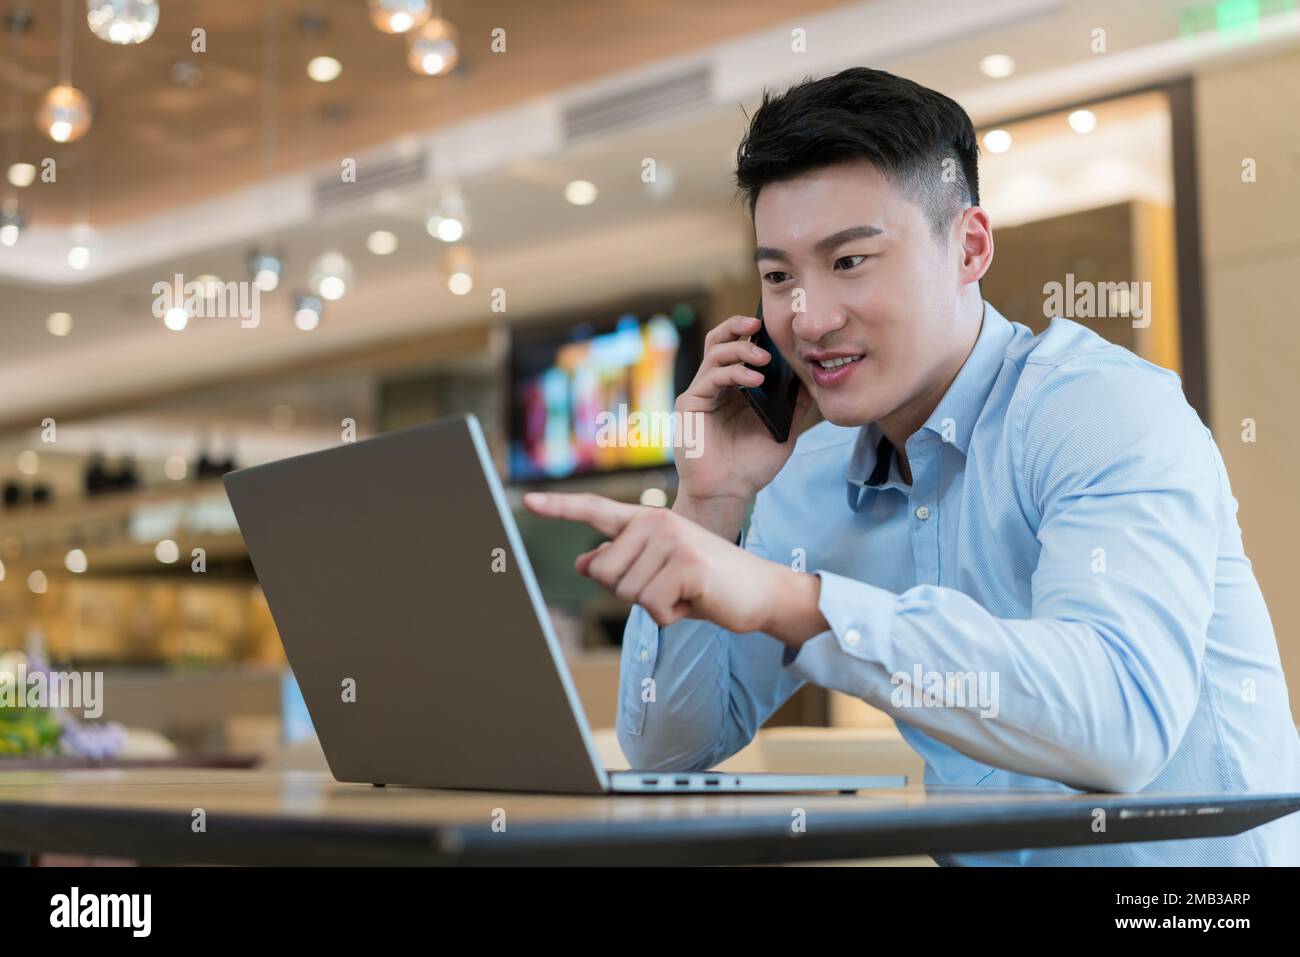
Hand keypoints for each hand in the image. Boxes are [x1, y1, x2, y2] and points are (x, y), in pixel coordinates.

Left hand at [523, 491, 824, 642]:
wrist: (761, 591)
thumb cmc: (707, 584)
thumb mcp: (660, 572)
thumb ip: (623, 564)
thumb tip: (583, 563)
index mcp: (647, 520)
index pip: (595, 511)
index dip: (558, 508)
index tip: (526, 502)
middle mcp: (656, 522)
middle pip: (605, 574)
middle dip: (633, 593)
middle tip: (671, 587)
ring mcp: (671, 540)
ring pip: (627, 594)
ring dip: (655, 606)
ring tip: (686, 593)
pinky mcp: (685, 565)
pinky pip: (652, 608)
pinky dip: (671, 617)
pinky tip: (695, 601)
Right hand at [674, 314, 815, 510]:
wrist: (729, 492)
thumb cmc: (751, 465)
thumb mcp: (784, 430)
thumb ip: (795, 405)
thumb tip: (812, 378)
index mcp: (735, 389)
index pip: (738, 348)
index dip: (752, 333)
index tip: (774, 327)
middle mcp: (716, 387)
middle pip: (719, 341)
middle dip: (737, 325)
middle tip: (759, 323)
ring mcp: (702, 394)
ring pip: (714, 353)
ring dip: (740, 349)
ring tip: (763, 359)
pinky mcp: (690, 405)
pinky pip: (709, 377)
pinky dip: (733, 372)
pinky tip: (754, 379)